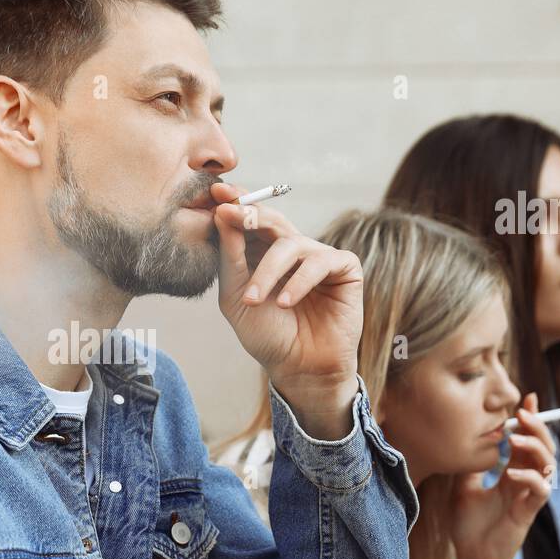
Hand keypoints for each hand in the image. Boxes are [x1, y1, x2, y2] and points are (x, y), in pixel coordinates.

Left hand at [212, 181, 362, 436]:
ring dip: (268, 271)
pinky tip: (286, 303)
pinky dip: (299, 282)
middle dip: (250, 214)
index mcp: (263, 252)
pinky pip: (320, 262)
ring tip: (255, 301)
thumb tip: (223, 211)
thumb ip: (231, 256)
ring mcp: (318, 256)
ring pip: (291, 243)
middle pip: (272, 218)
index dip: (235, 201)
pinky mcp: (344, 268)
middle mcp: (292, 249)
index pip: (250, 218)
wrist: (298, 368)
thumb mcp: (237, 296)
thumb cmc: (267, 335)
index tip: (215, 190)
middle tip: (231, 213)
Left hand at [450, 393, 556, 558]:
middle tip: (524, 412)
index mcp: (511, 474)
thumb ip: (470, 465)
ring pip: (548, 466)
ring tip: (516, 439)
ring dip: (535, 448)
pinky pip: (540, 491)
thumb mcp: (463, 486)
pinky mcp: (528, 513)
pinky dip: (530, 478)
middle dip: (538, 427)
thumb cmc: (469, 526)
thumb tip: (466, 439)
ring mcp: (528, 497)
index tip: (527, 398)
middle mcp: (524, 482)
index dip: (530, 420)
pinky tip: (513, 473)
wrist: (471, 558)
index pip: (526, 441)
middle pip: (544, 448)